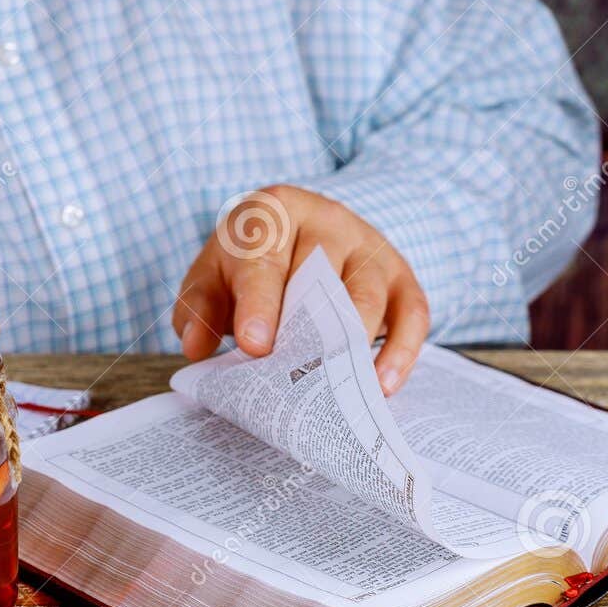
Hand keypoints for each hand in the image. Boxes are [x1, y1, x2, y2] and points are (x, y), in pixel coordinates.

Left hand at [173, 185, 430, 395]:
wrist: (298, 235)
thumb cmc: (250, 263)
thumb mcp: (213, 275)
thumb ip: (199, 307)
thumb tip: (195, 345)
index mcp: (271, 212)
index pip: (264, 258)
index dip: (259, 303)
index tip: (255, 346)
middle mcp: (326, 221)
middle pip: (322, 273)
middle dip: (309, 329)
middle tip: (298, 380)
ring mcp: (369, 247)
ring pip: (368, 292)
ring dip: (353, 345)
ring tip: (336, 394)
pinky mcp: (401, 276)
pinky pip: (411, 312)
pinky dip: (401, 351)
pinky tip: (381, 387)